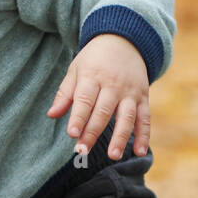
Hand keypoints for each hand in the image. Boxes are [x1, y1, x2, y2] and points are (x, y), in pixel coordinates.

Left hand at [47, 33, 149, 158]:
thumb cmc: (93, 60)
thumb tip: (52, 115)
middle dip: (92, 132)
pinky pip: (145, 118)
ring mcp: (130, 92)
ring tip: (113, 156)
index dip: (78, 117)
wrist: (124, 41)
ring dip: (120, 138)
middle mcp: (113, 85)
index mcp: (93, 77)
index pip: (85, 100)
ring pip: (127, 117)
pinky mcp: (143, 97)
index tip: (72, 134)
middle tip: (82, 151)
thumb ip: (65, 93)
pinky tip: (138, 152)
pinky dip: (144, 135)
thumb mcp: (75, 70)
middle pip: (103, 112)